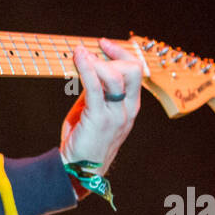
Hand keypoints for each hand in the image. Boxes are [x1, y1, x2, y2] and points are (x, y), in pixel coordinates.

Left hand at [60, 37, 148, 178]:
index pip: (136, 72)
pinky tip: (78, 59)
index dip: (121, 53)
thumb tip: (87, 66)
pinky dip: (87, 69)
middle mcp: (127, 110)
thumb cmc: (84, 141)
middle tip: (89, 52)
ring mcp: (115, 115)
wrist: (78, 171)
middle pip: (132, 70)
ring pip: (115, 76)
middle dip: (111, 55)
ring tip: (79, 56)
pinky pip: (95, 88)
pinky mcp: (99, 119)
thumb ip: (95, 91)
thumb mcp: (93, 112)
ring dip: (96, 61)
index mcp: (130, 107)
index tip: (104, 43)